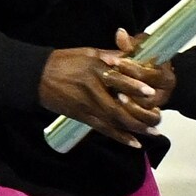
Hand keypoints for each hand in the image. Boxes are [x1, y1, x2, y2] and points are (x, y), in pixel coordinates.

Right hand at [41, 42, 164, 148]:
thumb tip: (132, 54)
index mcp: (94, 69)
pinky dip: (119, 137)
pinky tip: (133, 142)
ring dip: (135, 129)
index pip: (117, 79)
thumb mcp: (88, 53)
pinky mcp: (82, 116)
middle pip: (119, 107)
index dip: (134, 86)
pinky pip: (103, 129)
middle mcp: (92, 89)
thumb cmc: (63, 61)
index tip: (150, 92)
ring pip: (114, 121)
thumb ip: (112, 55)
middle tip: (158, 118)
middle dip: (140, 115)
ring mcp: (87, 105)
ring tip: (152, 133)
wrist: (38, 76)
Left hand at [104, 27, 177, 110]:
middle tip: (109, 80)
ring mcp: (157, 107)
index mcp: (165, 74)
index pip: (148, 73)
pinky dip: (130, 116)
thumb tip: (121, 34)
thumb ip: (130, 44)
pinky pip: (141, 122)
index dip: (130, 67)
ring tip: (116, 97)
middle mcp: (164, 92)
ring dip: (130, 106)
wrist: (157, 82)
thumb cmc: (147, 63)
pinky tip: (116, 112)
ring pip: (146, 111)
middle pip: (147, 94)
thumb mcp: (141, 50)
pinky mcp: (149, 118)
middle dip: (127, 87)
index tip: (114, 62)